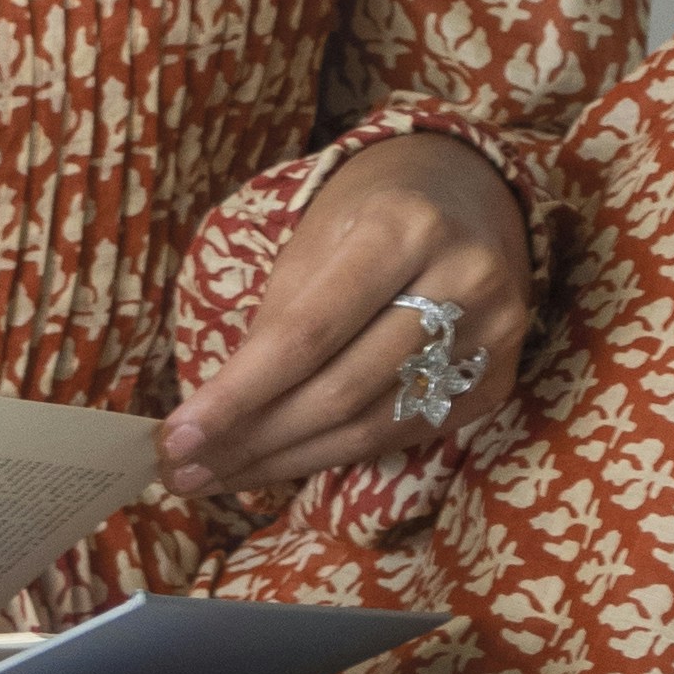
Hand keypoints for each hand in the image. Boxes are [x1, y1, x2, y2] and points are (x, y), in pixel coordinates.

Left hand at [157, 134, 529, 517]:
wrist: (470, 196)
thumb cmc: (372, 212)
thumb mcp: (315, 237)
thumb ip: (272, 321)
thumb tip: (209, 415)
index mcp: (403, 229)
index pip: (306, 334)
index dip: (237, 396)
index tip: (176, 438)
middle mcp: (461, 283)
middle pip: (339, 392)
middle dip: (251, 441)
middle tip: (184, 472)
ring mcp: (491, 338)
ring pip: (370, 427)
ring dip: (283, 461)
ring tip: (217, 477)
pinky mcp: (496, 381)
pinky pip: (401, 435)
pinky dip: (334, 455)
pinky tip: (281, 463)